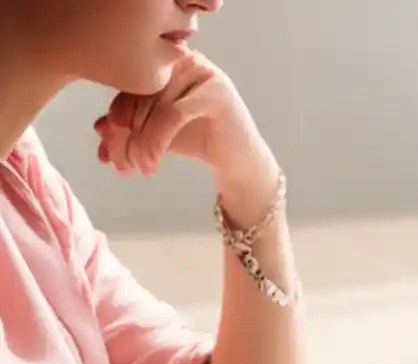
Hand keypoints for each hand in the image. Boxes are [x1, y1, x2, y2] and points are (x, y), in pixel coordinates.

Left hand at [93, 50, 271, 184]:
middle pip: (138, 96)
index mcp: (162, 61)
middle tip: (123, 167)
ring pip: (153, 107)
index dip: (113, 121)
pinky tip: (153, 165)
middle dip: (124, 138)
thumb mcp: (153, 133)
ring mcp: (202, 72)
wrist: (238, 159)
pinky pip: (173, 114)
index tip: (107, 154)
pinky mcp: (217, 92)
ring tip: (141, 169)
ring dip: (140, 144)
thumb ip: (126, 126)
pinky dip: (156, 142)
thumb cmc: (196, 139)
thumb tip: (99, 128)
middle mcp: (181, 59)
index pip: (126, 86)